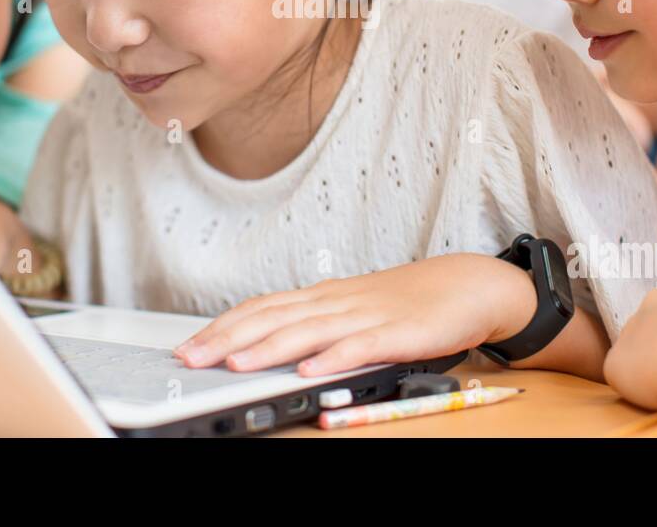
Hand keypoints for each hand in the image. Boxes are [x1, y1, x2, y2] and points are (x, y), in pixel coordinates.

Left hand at [173, 253, 536, 375]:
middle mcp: (337, 302)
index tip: (188, 347)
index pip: (262, 308)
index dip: (222, 327)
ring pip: (309, 331)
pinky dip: (333, 357)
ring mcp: (367, 316)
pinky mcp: (398, 334)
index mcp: (323, 297)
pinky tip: (309, 370)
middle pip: (274, 319)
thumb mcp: (352, 307)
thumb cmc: (408, 301)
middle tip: (191, 360)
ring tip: (235, 365)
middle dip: (228, 340)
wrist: (468, 286)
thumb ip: (314, 323)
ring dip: (268, 348)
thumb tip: (266, 341)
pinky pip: (361, 346)